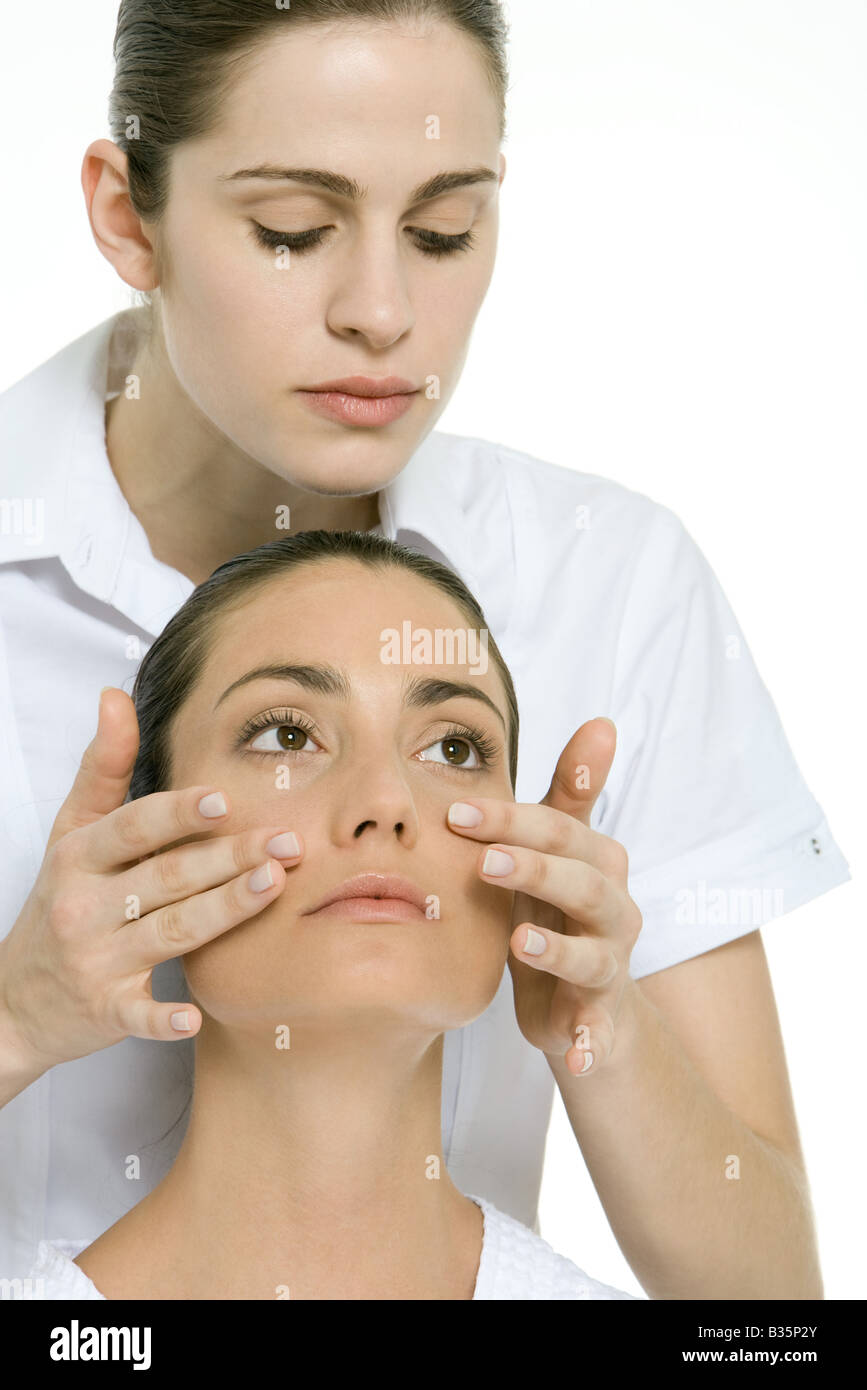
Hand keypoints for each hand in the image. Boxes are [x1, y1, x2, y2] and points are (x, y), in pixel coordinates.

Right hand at [0, 688, 303, 1083]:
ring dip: (223, 911)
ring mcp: (94, 960)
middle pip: (166, 877)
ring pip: (169, 932)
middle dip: (228, 857)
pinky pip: (136, 1016)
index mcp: (79, 856)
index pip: (133, 829)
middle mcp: (84, 905)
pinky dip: (161, 1019)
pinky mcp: (104, 1011)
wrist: (16, 998)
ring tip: (273, 885)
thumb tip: (114, 697)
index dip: (177, 813)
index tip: (225, 799)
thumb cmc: (62, 901)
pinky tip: (195, 1016)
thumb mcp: (72, 831)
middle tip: (288, 841)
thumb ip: (103, 767)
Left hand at [446, 718, 642, 1075]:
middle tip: (483, 860)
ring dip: (559, 948)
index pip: (558, 829)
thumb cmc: (559, 911)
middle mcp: (613, 908)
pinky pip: (600, 1030)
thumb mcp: (560, 852)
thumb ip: (571, 792)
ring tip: (520, 940)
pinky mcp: (603, 1016)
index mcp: (596, 861)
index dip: (511, 818)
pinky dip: (588, 1042)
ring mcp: (612, 963)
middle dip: (536, 868)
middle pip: (582, 881)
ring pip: (595, 952)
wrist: (584, 1002)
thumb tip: (603, 721)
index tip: (456, 810)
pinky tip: (569, 1053)